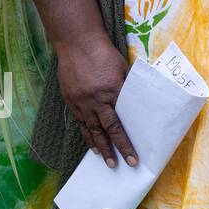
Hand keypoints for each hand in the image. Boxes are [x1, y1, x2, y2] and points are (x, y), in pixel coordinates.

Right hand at [57, 32, 135, 167]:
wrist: (77, 43)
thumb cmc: (104, 53)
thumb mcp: (123, 68)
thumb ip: (128, 87)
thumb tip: (138, 103)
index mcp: (113, 91)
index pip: (121, 123)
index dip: (127, 142)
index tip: (133, 157)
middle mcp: (96, 100)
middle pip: (107, 130)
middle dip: (116, 149)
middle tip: (122, 165)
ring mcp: (81, 101)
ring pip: (91, 130)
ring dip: (100, 147)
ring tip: (107, 161)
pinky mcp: (71, 100)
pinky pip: (79, 122)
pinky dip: (86, 135)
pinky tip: (91, 144)